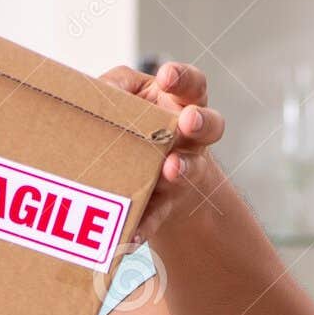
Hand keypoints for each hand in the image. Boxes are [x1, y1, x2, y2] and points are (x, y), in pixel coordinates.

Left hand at [98, 60, 228, 242]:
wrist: (140, 175)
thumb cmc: (133, 126)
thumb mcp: (124, 101)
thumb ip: (114, 88)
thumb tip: (104, 89)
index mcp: (180, 103)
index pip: (192, 85)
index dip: (183, 79)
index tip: (166, 75)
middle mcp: (190, 137)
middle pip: (209, 124)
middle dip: (200, 122)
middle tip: (187, 121)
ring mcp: (183, 170)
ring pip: (192, 168)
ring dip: (184, 168)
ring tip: (171, 170)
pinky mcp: (166, 204)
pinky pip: (157, 216)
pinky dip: (145, 226)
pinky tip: (130, 238)